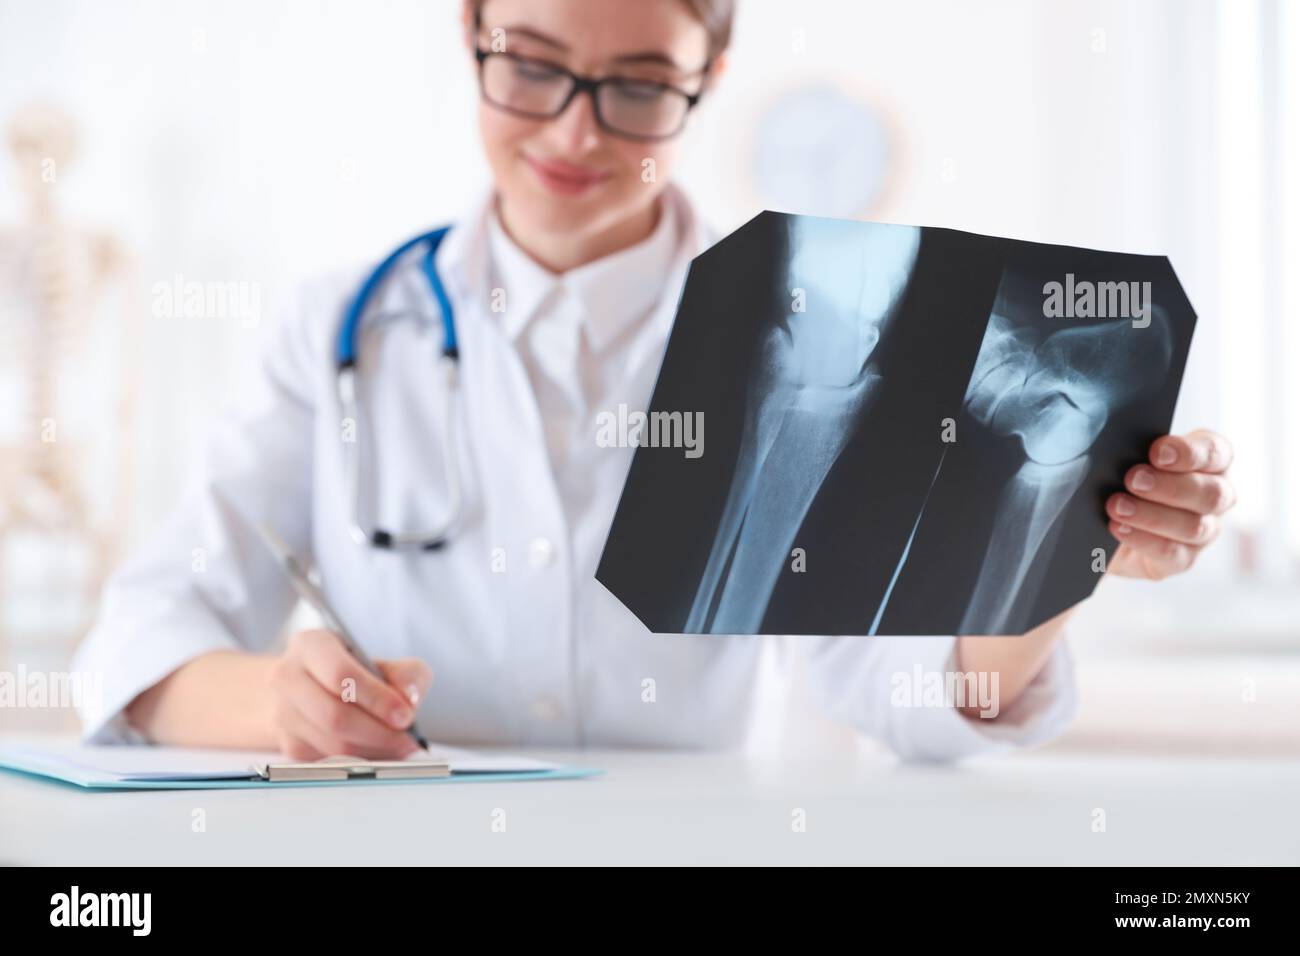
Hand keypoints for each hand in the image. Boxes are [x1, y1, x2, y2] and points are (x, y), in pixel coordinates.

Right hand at [267, 629, 433, 760]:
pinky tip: (381, 750)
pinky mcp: (289, 744)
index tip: (406, 715)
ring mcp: (283, 714)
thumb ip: (406, 674)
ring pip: (332, 745)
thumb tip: (410, 699)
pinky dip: (363, 761)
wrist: (309, 689)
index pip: (340, 674)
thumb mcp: (381, 660)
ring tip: (401, 745)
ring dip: (374, 750)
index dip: (376, 698)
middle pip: (334, 716)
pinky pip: (330, 762)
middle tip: (408, 737)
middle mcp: (288, 677)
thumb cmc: (351, 672)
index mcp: (310, 645)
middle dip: (379, 732)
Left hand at [1105, 429, 1235, 580]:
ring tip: (1117, 506)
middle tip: (1133, 479)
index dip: (1190, 453)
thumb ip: (1134, 449)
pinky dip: (1143, 540)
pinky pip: (1172, 553)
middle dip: (1170, 486)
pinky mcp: (1181, 559)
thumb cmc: (1118, 479)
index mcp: (1209, 462)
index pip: (1216, 453)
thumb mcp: (1125, 459)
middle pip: (1212, 494)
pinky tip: (1118, 528)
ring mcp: (1203, 532)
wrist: (1096, 525)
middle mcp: (1214, 497)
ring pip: (1194, 527)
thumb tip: (1119, 447)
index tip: (1157, 453)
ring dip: (1153, 515)